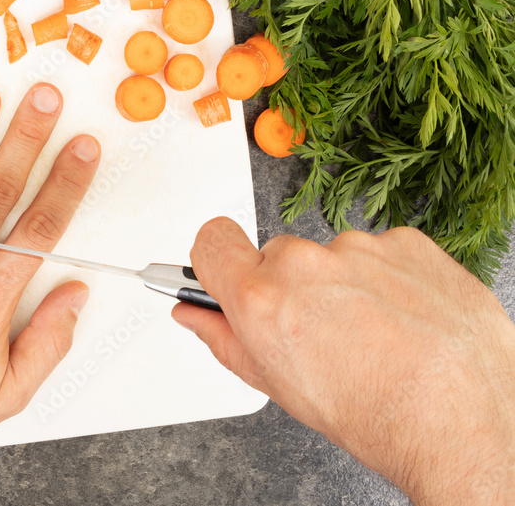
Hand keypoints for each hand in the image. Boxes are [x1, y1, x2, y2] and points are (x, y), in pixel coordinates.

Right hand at [174, 219, 514, 504]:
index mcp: (262, 298)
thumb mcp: (278, 388)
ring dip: (341, 285)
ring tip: (372, 335)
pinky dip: (386, 279)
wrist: (466, 419)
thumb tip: (195, 314)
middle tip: (317, 332)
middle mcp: (304, 263)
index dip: (214, 260)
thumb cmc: (377, 415)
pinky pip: (379, 252)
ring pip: (331, 257)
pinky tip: (401, 320)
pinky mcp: (407, 242)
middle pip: (276, 256)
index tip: (222, 273)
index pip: (210, 242)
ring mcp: (359, 248)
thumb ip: (224, 339)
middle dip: (288, 287)